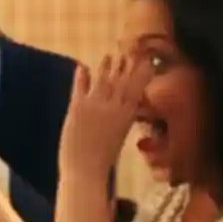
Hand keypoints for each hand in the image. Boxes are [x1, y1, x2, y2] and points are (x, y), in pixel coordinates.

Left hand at [59, 54, 151, 177]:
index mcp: (126, 117)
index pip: (137, 89)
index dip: (141, 74)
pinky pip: (80, 87)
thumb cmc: (101, 159)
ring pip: (103, 80)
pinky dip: (82, 76)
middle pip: (122, 81)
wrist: (85, 170)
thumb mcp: (117, 136)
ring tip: (109, 56)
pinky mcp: (77, 108)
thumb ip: (120, 119)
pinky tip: (82, 66)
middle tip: (129, 51)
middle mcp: (113, 108)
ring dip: (106, 67)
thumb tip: (124, 109)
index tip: (145, 61)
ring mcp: (95, 106)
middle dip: (126, 65)